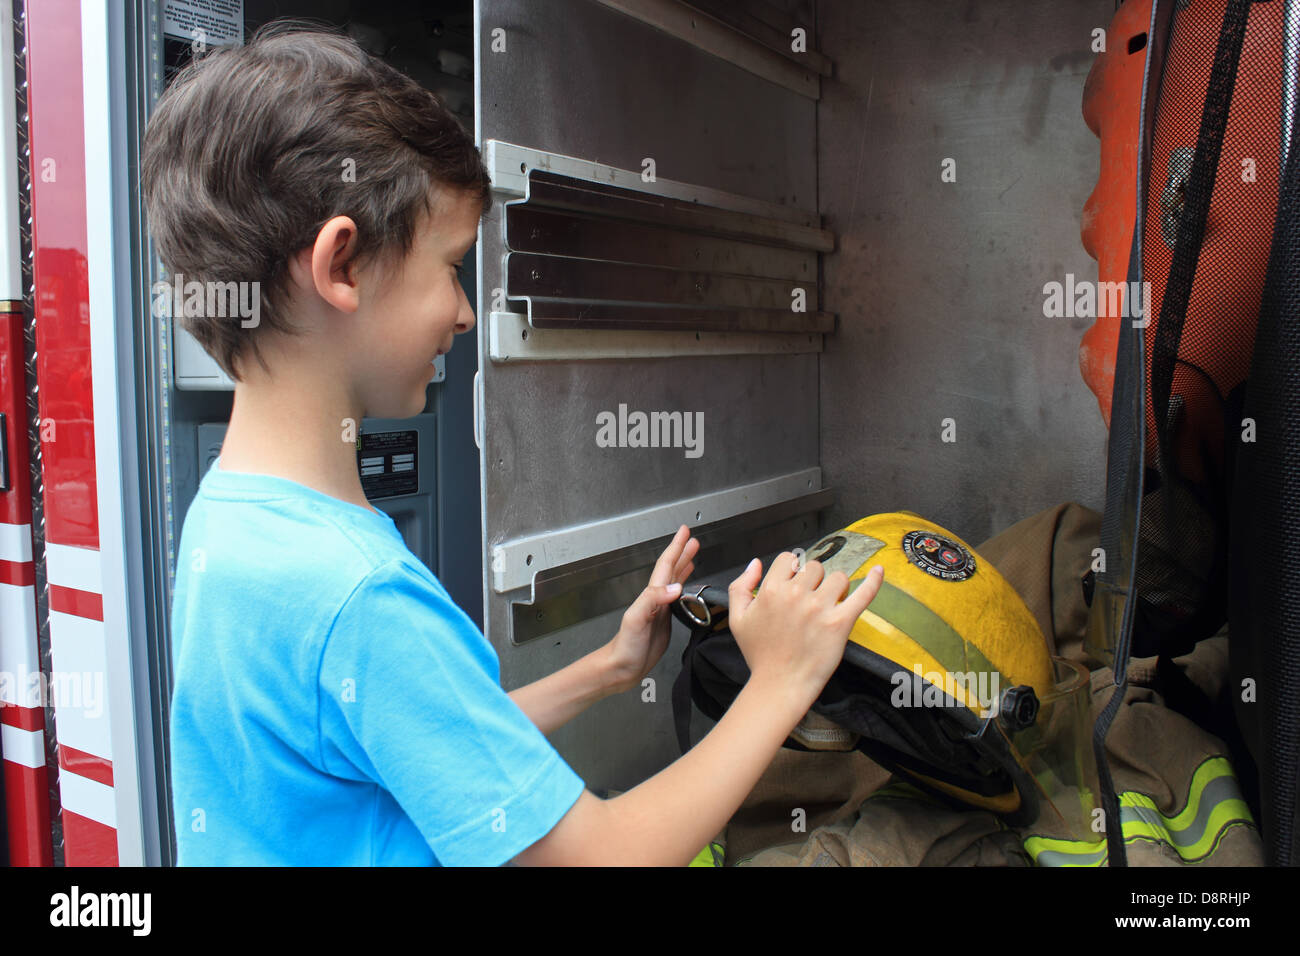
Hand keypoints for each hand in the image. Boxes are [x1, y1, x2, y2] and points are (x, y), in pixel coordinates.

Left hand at [604, 525, 699, 694]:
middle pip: (672, 570)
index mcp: (651, 595)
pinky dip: (684, 588)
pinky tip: (687, 587)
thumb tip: (676, 586)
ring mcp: (662, 610)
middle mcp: (657, 599)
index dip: (676, 548)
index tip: (685, 532)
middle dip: (682, 552)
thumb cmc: (625, 646)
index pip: (666, 565)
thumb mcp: (636, 619)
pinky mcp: (666, 622)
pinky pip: (678, 599)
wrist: (621, 668)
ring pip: (675, 581)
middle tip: (693, 539)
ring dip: (684, 567)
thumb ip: (653, 600)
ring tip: (694, 555)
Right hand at [727, 553, 884, 706]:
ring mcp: (820, 608)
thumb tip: (756, 563)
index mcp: (771, 590)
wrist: (779, 685)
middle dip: (813, 581)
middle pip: (814, 567)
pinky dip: (873, 581)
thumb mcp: (738, 619)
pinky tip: (879, 570)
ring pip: (837, 577)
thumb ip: (740, 586)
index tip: (794, 583)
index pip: (789, 559)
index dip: (791, 569)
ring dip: (835, 588)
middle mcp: (796, 595)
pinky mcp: (840, 623)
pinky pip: (863, 594)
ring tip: (829, 605)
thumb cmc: (760, 655)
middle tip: (810, 602)